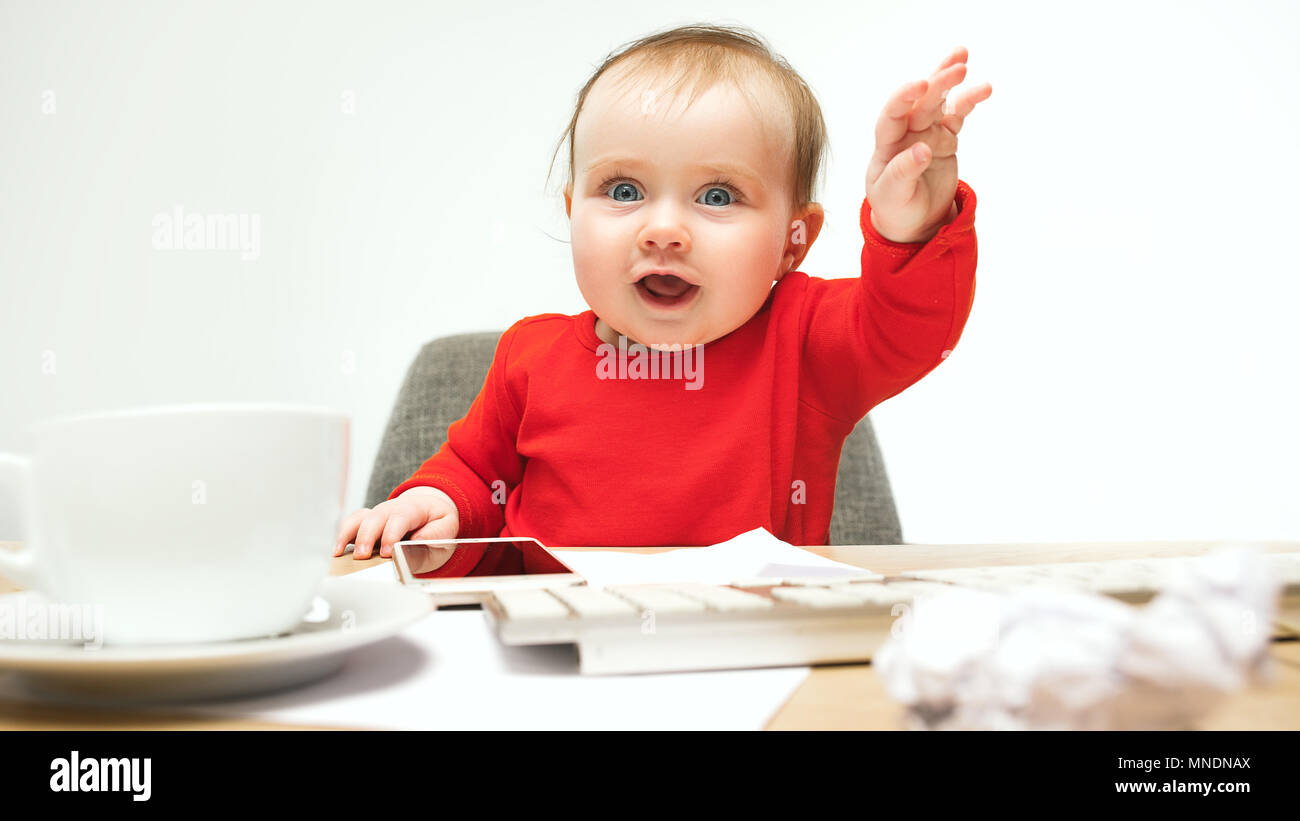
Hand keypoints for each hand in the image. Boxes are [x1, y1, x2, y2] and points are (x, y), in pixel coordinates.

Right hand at [333, 486, 460, 559]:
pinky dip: (342, 535)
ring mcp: (377, 514)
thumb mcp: (447, 528)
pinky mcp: (367, 522)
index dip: (391, 534)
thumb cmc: (437, 523)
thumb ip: (437, 534)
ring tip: (340, 554)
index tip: (386, 552)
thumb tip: (419, 540)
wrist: (431, 512)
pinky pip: (351, 523)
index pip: (400, 517)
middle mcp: (392, 508)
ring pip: (359, 518)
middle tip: (362, 556)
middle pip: (375, 517)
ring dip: (348, 535)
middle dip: (366, 537)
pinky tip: (336, 551)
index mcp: (414, 508)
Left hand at [866, 47, 991, 243]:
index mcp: (886, 144)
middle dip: (937, 83)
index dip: (904, 97)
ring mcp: (927, 132)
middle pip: (921, 102)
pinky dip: (969, 101)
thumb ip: (903, 172)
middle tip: (958, 68)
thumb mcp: (893, 196)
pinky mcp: (945, 138)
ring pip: (939, 101)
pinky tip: (984, 88)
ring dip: (949, 80)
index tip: (922, 84)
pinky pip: (958, 115)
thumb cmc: (895, 208)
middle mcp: (906, 132)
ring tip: (963, 60)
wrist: (914, 220)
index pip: (892, 114)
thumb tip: (922, 150)